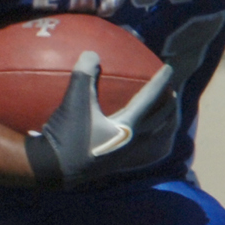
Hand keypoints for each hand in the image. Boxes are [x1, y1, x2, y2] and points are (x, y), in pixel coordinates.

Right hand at [24, 52, 176, 187]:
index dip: (161, 81)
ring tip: (165, 117)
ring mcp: (125, 157)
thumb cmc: (65, 135)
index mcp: (128, 127)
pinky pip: (141, 153)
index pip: (150, 99)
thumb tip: (92, 54)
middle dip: (169, 105)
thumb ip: (84, 75)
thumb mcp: (74, 101)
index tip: (169, 68)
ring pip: (155, 141)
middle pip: (161, 122)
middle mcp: (132, 143)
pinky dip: (149, 144)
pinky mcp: (114, 165)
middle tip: (172, 91)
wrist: (52, 170)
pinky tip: (141, 141)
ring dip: (164, 126)